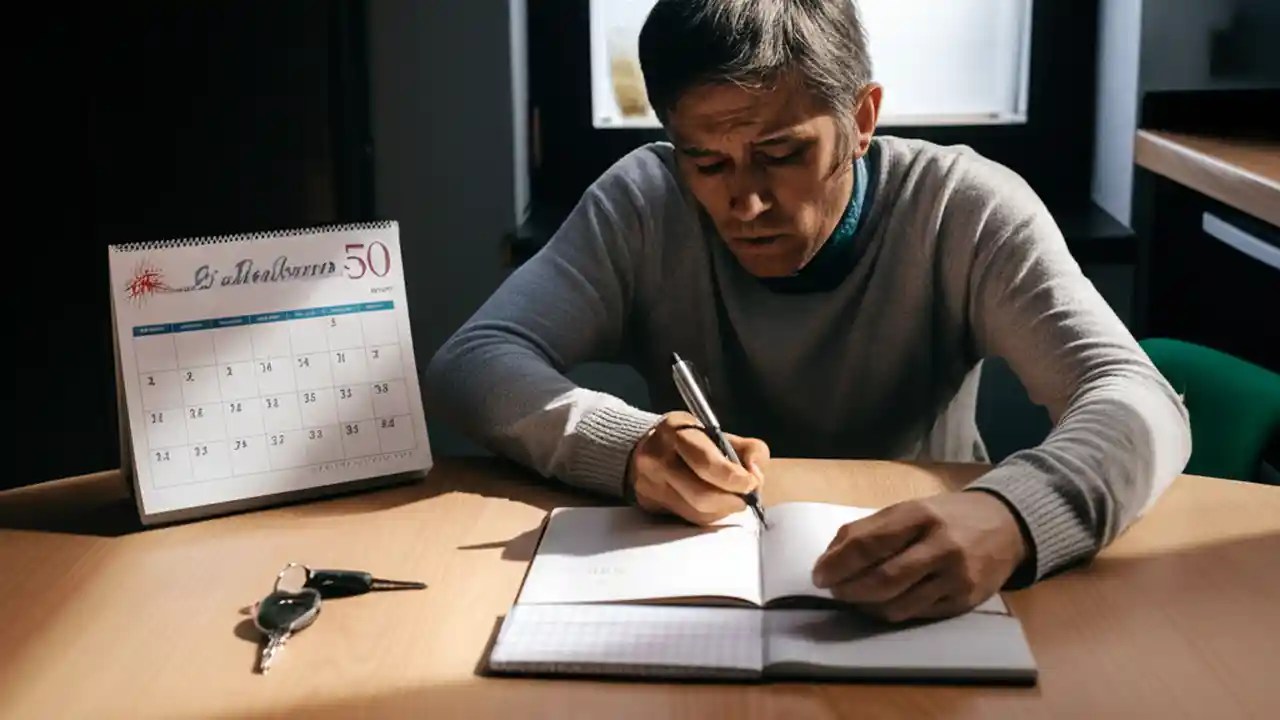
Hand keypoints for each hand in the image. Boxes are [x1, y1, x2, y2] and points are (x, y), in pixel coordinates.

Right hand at [626, 411, 767, 524]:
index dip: (733, 478)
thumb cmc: (691, 440)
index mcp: (676, 432)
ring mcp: (650, 485)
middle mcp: (657, 459)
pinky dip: (709, 515)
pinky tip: (715, 504)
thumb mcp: (721, 433)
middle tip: (746, 497)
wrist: (644, 446)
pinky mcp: (650, 504)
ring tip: (732, 499)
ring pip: (696, 512)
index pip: (706, 462)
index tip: (751, 482)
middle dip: (732, 500)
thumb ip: (750, 449)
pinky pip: (688, 519)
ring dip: (723, 510)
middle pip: (701, 495)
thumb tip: (755, 474)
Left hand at [811, 491, 1028, 621]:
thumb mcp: (908, 510)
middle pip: (881, 579)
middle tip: (833, 591)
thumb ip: (867, 530)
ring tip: (854, 598)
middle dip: (848, 590)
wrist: (1005, 526)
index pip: (868, 544)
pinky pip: (916, 614)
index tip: (818, 575)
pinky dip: (890, 612)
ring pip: (897, 604)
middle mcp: (940, 546)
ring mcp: (955, 576)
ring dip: (866, 606)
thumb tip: (828, 559)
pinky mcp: (964, 601)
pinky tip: (881, 604)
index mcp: (919, 515)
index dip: (837, 564)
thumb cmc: (945, 517)